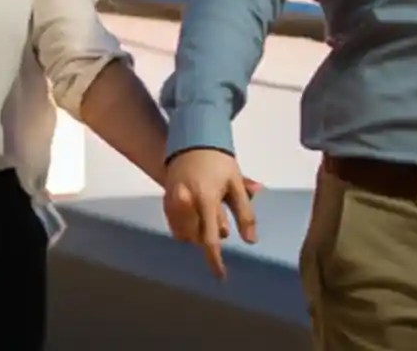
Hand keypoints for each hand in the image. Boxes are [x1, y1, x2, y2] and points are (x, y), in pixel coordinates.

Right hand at [162, 148, 258, 278]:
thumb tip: (251, 241)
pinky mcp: (165, 201)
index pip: (210, 238)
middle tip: (220, 217)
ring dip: (198, 232)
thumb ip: (245, 213)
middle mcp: (185, 203)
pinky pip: (176, 226)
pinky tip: (195, 212)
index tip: (221, 276)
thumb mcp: (236, 184)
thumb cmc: (219, 162)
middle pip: (197, 237)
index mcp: (206, 199)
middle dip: (209, 235)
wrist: (192, 141)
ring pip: (185, 234)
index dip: (215, 259)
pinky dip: (187, 226)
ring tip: (208, 211)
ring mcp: (172, 202)